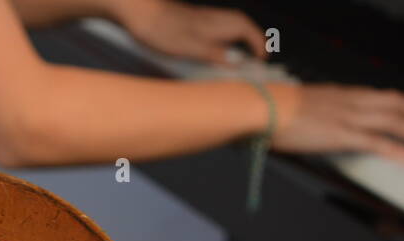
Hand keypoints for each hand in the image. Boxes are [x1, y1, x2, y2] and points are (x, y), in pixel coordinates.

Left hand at [121, 0, 265, 63]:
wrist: (141, 13)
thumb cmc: (164, 30)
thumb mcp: (191, 48)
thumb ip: (215, 55)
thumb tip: (236, 64)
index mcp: (219, 23)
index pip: (249, 31)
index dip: (258, 46)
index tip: (262, 62)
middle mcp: (215, 19)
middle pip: (242, 29)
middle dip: (252, 43)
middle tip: (254, 62)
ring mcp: (203, 20)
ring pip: (229, 30)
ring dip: (237, 43)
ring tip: (237, 61)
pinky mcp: (192, 23)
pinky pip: (215, 32)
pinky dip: (221, 42)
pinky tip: (213, 54)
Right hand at [269, 83, 403, 162]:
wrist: (262, 108)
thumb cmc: (270, 109)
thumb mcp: (298, 107)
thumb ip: (312, 114)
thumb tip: (307, 124)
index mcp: (339, 93)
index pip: (380, 95)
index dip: (402, 103)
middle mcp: (350, 101)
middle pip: (397, 103)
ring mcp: (349, 117)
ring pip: (395, 121)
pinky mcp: (343, 135)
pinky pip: (379, 142)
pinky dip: (399, 149)